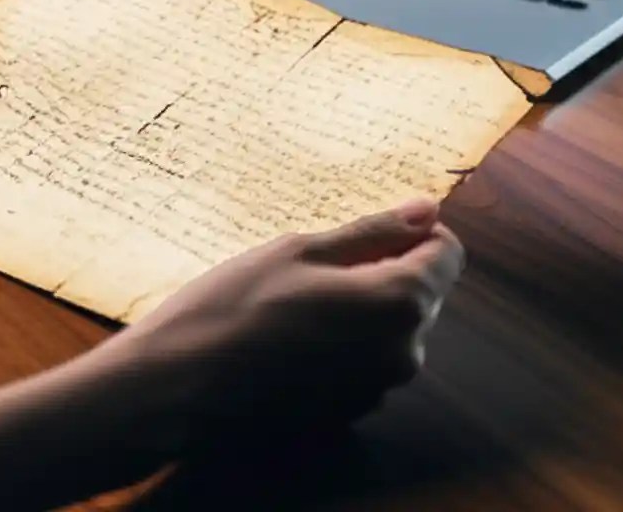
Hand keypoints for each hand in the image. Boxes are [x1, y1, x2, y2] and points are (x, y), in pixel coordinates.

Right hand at [101, 199, 464, 446]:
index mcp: (399, 303)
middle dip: (383, 273)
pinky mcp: (348, 414)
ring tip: (293, 307)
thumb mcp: (298, 251)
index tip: (361, 234)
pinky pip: (363, 363)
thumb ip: (372, 232)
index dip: (410, 234)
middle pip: (420, 294)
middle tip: (313, 270)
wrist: (176, 388)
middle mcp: (402, 354)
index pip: (447, 253)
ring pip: (389, 330)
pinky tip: (288, 342)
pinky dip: (340, 347)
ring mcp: (376, 391)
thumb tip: (427, 209)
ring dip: (360, 312)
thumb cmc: (231, 308)